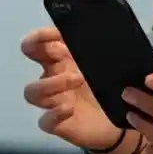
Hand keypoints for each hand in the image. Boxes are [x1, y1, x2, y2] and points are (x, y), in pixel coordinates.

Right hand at [20, 26, 120, 150]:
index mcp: (61, 60)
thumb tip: (97, 29)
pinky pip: (45, 121)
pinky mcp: (58, 124)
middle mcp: (53, 77)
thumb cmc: (112, 88)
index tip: (57, 34)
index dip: (41, 36)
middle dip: (40, 50)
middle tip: (63, 53)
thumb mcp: (108, 65)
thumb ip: (98, 50)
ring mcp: (53, 101)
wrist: (123, 121)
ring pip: (32, 91)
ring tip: (78, 79)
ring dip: (52, 83)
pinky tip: (70, 108)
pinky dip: (55, 113)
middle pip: (29, 60)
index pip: (39, 42)